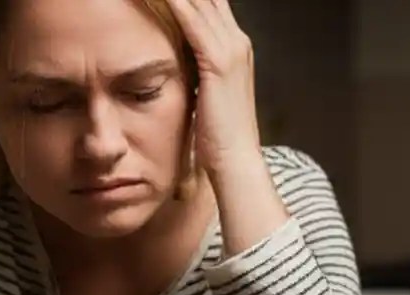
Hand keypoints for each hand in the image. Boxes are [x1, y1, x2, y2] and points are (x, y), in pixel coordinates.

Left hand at [168, 0, 261, 175]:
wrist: (236, 163)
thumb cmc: (216, 137)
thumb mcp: (204, 94)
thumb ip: (194, 71)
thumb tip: (173, 62)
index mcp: (233, 47)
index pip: (210, 3)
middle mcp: (236, 41)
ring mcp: (230, 50)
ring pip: (199, 1)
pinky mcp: (217, 63)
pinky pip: (192, 21)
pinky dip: (174, 2)